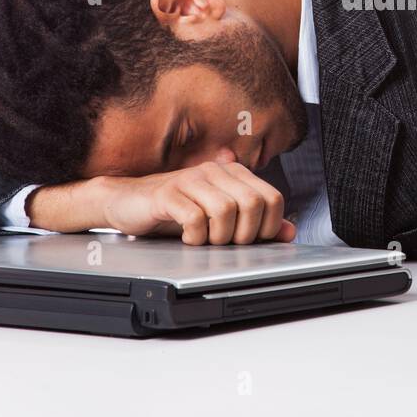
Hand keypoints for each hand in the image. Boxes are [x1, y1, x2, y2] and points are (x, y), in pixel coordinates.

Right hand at [29, 152, 294, 244]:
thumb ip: (254, 222)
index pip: (272, 198)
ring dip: (220, 237)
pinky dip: (195, 236)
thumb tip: (289, 232)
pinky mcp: (167, 194)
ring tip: (206, 242)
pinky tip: (188, 239)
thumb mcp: (219, 216)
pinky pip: (194, 217)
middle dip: (245, 234)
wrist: (127, 201)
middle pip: (252, 204)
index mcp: (233, 173)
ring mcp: (191, 180)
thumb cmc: (175, 209)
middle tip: (227, 245)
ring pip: (226, 210)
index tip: (251, 242)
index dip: (268, 227)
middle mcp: (215, 171)